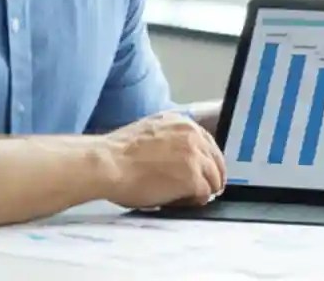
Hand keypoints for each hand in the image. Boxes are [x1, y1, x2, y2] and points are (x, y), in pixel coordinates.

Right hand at [101, 112, 226, 208]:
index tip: (202, 174)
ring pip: (215, 178)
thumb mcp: (150, 132)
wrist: (107, 164)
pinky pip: (206, 193)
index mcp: (181, 122)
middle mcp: (192, 134)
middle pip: (216, 161)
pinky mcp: (194, 177)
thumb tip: (181, 159)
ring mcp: (195, 156)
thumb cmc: (118, 154)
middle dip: (210, 177)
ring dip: (203, 190)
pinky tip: (180, 201)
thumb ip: (170, 139)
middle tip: (199, 191)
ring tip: (184, 197)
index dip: (205, 162)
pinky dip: (196, 200)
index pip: (208, 143)